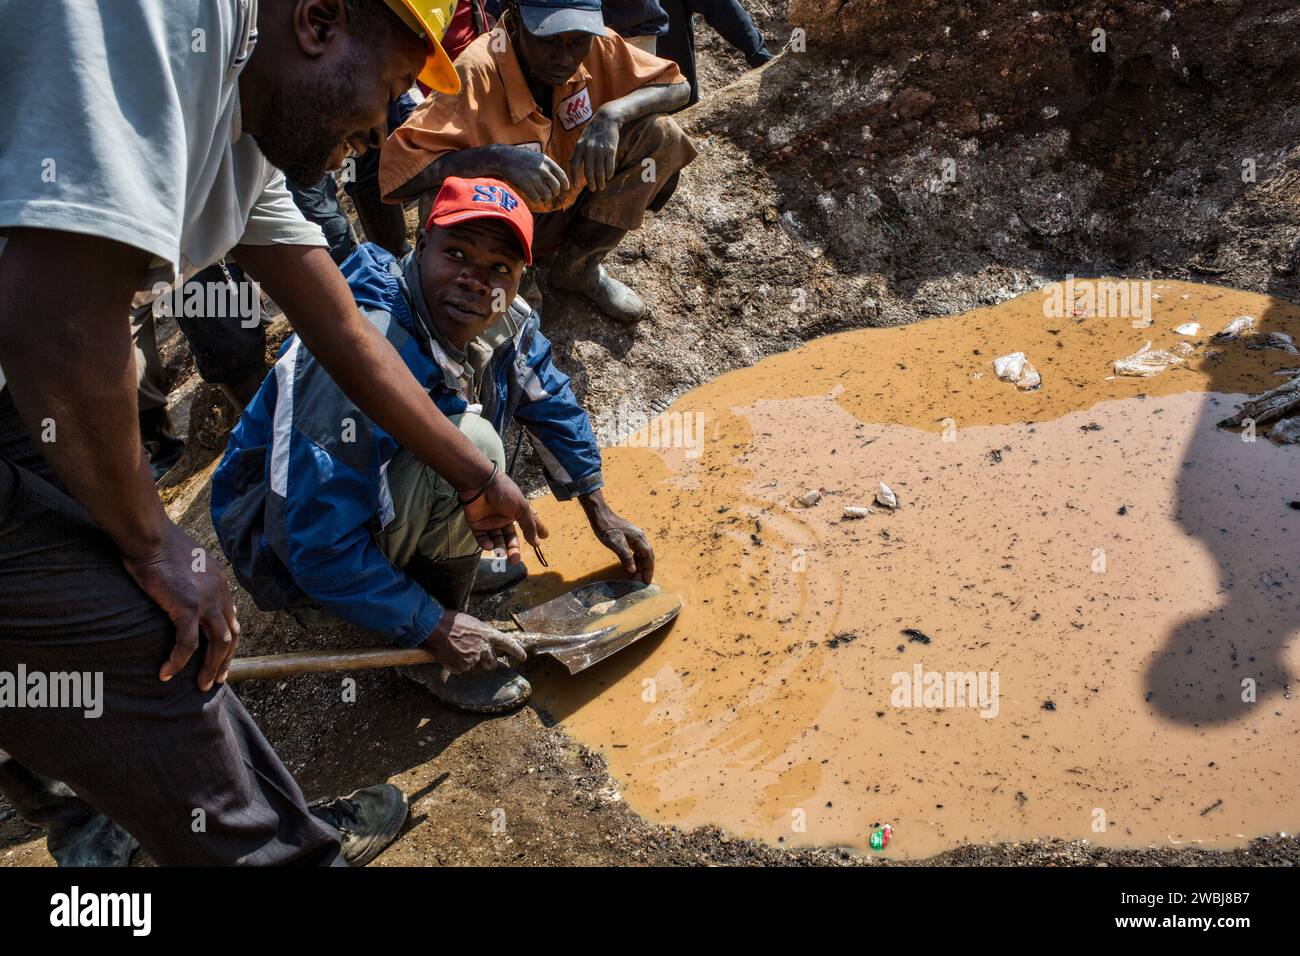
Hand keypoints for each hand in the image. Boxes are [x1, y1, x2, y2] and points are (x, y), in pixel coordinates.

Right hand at [122, 519, 239, 690]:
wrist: (149, 536)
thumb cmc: (158, 544)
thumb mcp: (185, 560)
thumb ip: (191, 576)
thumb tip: (181, 584)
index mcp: (219, 582)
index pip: (231, 617)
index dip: (229, 640)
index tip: (222, 656)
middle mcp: (219, 593)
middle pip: (232, 634)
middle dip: (226, 659)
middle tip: (219, 678)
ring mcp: (206, 601)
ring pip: (218, 644)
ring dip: (212, 667)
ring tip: (202, 685)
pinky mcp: (187, 608)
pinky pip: (187, 644)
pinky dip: (178, 661)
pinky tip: (167, 673)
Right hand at [425, 611, 526, 675]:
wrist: (435, 626)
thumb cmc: (452, 622)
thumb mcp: (474, 625)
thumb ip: (482, 636)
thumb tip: (485, 644)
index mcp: (488, 634)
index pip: (507, 643)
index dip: (516, 651)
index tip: (523, 657)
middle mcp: (484, 647)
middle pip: (492, 663)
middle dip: (486, 663)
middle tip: (474, 656)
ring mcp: (473, 658)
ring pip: (475, 668)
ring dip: (469, 663)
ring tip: (457, 650)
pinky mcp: (462, 666)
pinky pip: (462, 670)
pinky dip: (456, 665)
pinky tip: (450, 654)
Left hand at [461, 471, 548, 559]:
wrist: (480, 483)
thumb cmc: (504, 492)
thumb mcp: (522, 508)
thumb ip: (529, 525)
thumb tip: (537, 542)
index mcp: (517, 512)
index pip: (528, 524)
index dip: (536, 532)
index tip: (542, 540)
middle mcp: (504, 517)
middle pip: (510, 537)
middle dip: (513, 549)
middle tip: (515, 560)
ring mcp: (490, 521)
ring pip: (496, 540)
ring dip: (500, 548)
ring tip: (502, 554)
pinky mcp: (476, 523)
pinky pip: (482, 537)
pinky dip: (486, 543)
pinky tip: (490, 546)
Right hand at [503, 150, 570, 208]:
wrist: (505, 158)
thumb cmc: (522, 158)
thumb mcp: (537, 157)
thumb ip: (547, 166)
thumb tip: (558, 181)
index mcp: (546, 161)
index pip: (562, 175)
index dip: (565, 184)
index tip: (564, 189)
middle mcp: (542, 169)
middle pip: (556, 187)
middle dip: (555, 193)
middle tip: (550, 194)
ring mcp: (534, 177)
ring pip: (548, 195)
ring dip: (546, 198)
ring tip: (542, 197)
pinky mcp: (525, 185)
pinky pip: (537, 199)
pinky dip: (538, 201)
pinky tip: (535, 198)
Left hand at [569, 111, 620, 192]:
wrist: (606, 119)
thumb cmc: (593, 131)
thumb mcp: (581, 139)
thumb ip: (577, 151)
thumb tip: (570, 162)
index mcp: (579, 147)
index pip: (574, 165)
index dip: (574, 177)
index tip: (574, 186)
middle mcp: (589, 149)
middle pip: (588, 171)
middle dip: (591, 183)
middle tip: (593, 189)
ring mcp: (600, 150)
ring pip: (600, 171)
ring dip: (601, 181)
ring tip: (601, 186)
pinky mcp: (610, 150)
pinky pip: (609, 166)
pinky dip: (609, 173)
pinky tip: (608, 177)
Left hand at [582, 494, 653, 582]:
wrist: (600, 516)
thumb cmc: (607, 528)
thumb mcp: (615, 544)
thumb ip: (625, 557)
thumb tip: (633, 570)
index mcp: (639, 538)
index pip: (648, 556)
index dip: (649, 569)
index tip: (647, 581)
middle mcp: (640, 537)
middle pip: (647, 556)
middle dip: (647, 569)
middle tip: (643, 582)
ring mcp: (635, 537)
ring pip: (642, 554)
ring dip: (641, 565)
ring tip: (638, 577)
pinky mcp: (630, 537)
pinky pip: (637, 551)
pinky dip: (636, 560)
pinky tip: (632, 566)